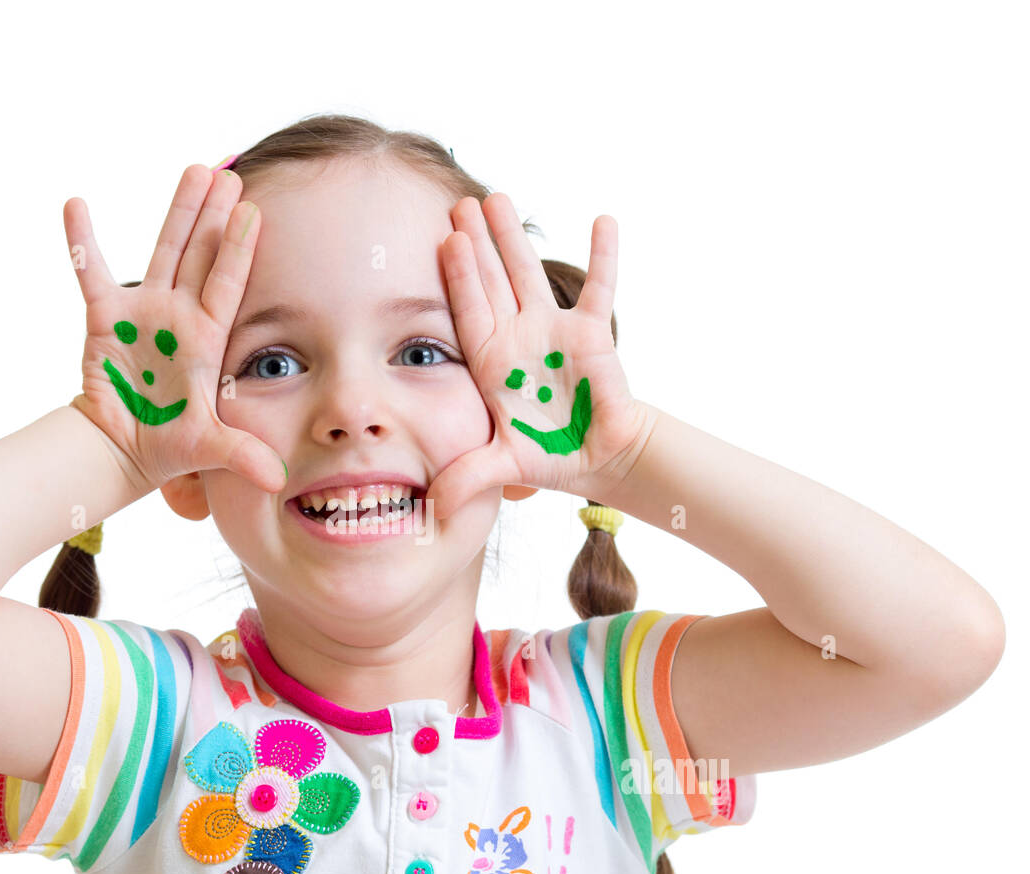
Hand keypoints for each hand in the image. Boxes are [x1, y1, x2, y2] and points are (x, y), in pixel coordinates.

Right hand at [63, 166, 285, 492]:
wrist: (125, 451)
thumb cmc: (171, 446)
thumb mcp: (210, 449)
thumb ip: (242, 455)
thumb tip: (278, 480)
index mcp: (207, 339)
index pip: (227, 285)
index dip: (239, 249)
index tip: (254, 211)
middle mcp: (179, 316)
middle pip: (200, 255)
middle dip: (212, 215)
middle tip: (228, 172)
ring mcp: (143, 313)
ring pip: (162, 251)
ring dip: (176, 212)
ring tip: (191, 170)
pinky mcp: (104, 319)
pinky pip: (92, 273)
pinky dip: (83, 242)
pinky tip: (77, 203)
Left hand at [425, 195, 652, 515]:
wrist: (596, 457)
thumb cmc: (549, 455)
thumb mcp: (503, 466)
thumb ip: (469, 478)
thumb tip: (435, 510)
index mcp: (490, 362)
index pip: (468, 312)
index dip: (459, 278)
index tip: (445, 241)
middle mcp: (516, 337)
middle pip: (492, 281)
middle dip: (477, 244)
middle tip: (459, 202)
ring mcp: (552, 329)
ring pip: (530, 272)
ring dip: (516, 237)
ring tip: (501, 197)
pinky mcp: (592, 332)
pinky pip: (599, 286)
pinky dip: (604, 255)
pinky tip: (603, 219)